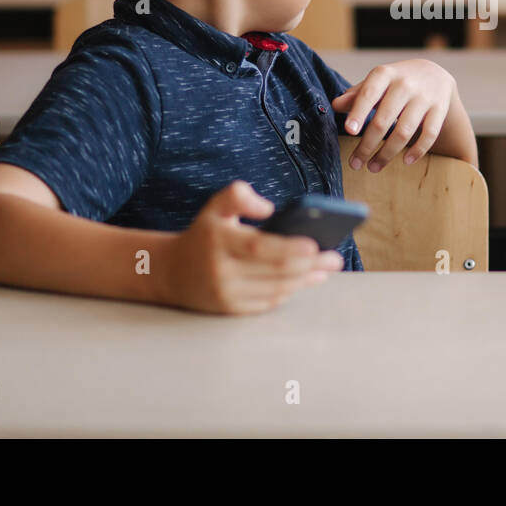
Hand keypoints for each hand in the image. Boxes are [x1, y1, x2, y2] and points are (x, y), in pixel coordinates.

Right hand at [156, 180, 343, 314]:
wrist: (171, 273)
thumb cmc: (203, 235)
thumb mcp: (214, 207)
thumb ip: (238, 195)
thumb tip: (269, 208)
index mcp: (218, 241)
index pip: (259, 247)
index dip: (289, 247)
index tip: (315, 245)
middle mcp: (221, 271)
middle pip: (275, 270)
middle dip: (310, 265)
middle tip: (334, 257)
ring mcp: (226, 294)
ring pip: (276, 289)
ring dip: (306, 279)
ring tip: (327, 268)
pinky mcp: (231, 310)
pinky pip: (268, 302)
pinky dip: (290, 291)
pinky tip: (307, 280)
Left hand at [331, 59, 455, 171]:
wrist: (434, 74)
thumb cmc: (395, 82)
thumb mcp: (376, 82)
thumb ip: (356, 94)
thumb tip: (335, 106)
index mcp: (385, 74)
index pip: (369, 94)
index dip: (359, 113)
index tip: (348, 131)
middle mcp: (405, 84)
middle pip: (384, 120)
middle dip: (367, 145)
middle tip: (355, 164)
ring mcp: (425, 96)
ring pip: (404, 131)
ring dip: (387, 154)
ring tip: (373, 167)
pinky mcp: (440, 109)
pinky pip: (429, 134)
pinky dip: (418, 150)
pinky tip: (406, 161)